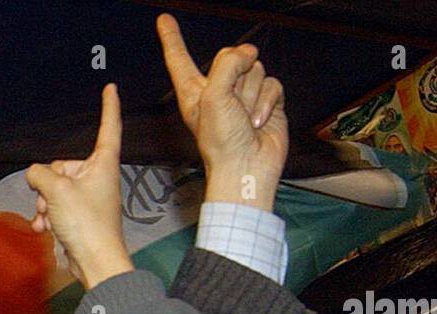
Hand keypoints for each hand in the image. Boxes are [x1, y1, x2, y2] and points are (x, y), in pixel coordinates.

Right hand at [25, 84, 133, 290]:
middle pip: (63, 166)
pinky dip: (48, 217)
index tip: (111, 88)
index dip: (108, 107)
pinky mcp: (81, 217)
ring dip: (45, 205)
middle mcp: (99, 177)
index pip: (108, 126)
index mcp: (103, 163)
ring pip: (56, 190)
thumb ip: (39, 174)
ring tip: (48, 220)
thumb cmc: (87, 223)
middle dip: (47, 185)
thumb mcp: (56, 190)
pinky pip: (57, 208)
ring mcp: (89, 198)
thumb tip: (35, 175)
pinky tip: (44, 229)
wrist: (95, 262)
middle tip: (49, 203)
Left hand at [157, 14, 286, 210]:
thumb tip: (249, 54)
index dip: (172, 38)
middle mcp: (217, 91)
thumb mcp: (213, 97)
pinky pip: (272, 85)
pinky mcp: (265, 103)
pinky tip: (257, 121)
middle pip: (231, 56)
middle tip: (232, 103)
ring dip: (252, 95)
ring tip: (243, 119)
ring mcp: (242, 96)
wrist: (246, 168)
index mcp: (194, 91)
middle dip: (237, 75)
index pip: (180, 58)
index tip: (164, 21)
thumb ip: (228, 64)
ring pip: (255, 70)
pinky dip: (267, 103)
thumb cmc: (221, 143)